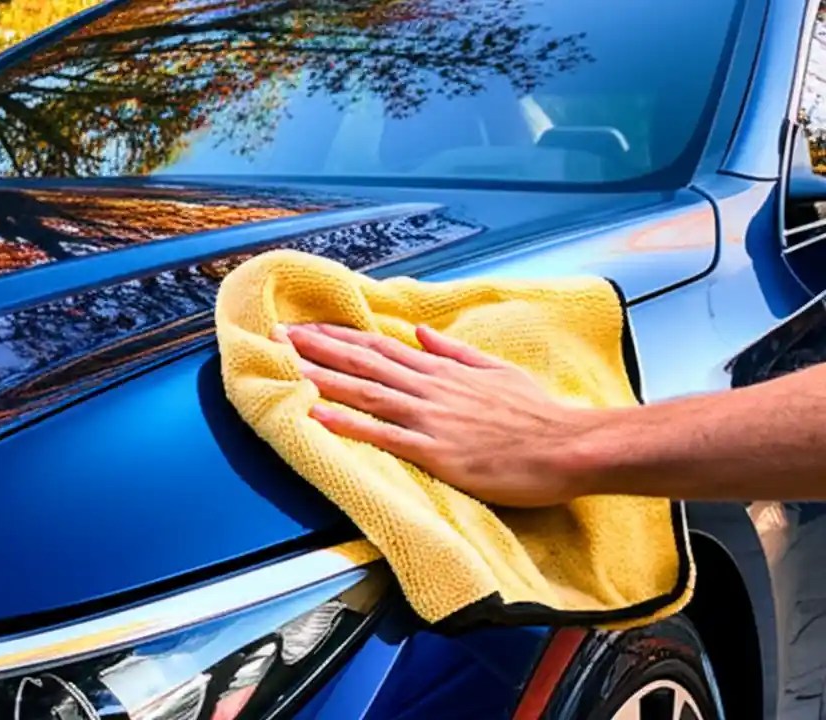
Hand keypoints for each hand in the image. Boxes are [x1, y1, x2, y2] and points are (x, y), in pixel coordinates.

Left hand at [276, 323, 601, 506]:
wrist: (566, 446)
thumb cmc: (537, 414)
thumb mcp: (496, 369)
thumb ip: (454, 351)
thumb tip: (420, 331)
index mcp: (441, 370)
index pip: (378, 346)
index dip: (338, 335)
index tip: (306, 326)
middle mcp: (429, 388)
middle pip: (362, 362)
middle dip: (317, 347)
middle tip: (276, 335)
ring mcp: (429, 418)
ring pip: (364, 392)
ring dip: (322, 377)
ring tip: (285, 365)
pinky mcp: (434, 451)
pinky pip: (382, 436)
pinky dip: (347, 425)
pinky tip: (317, 416)